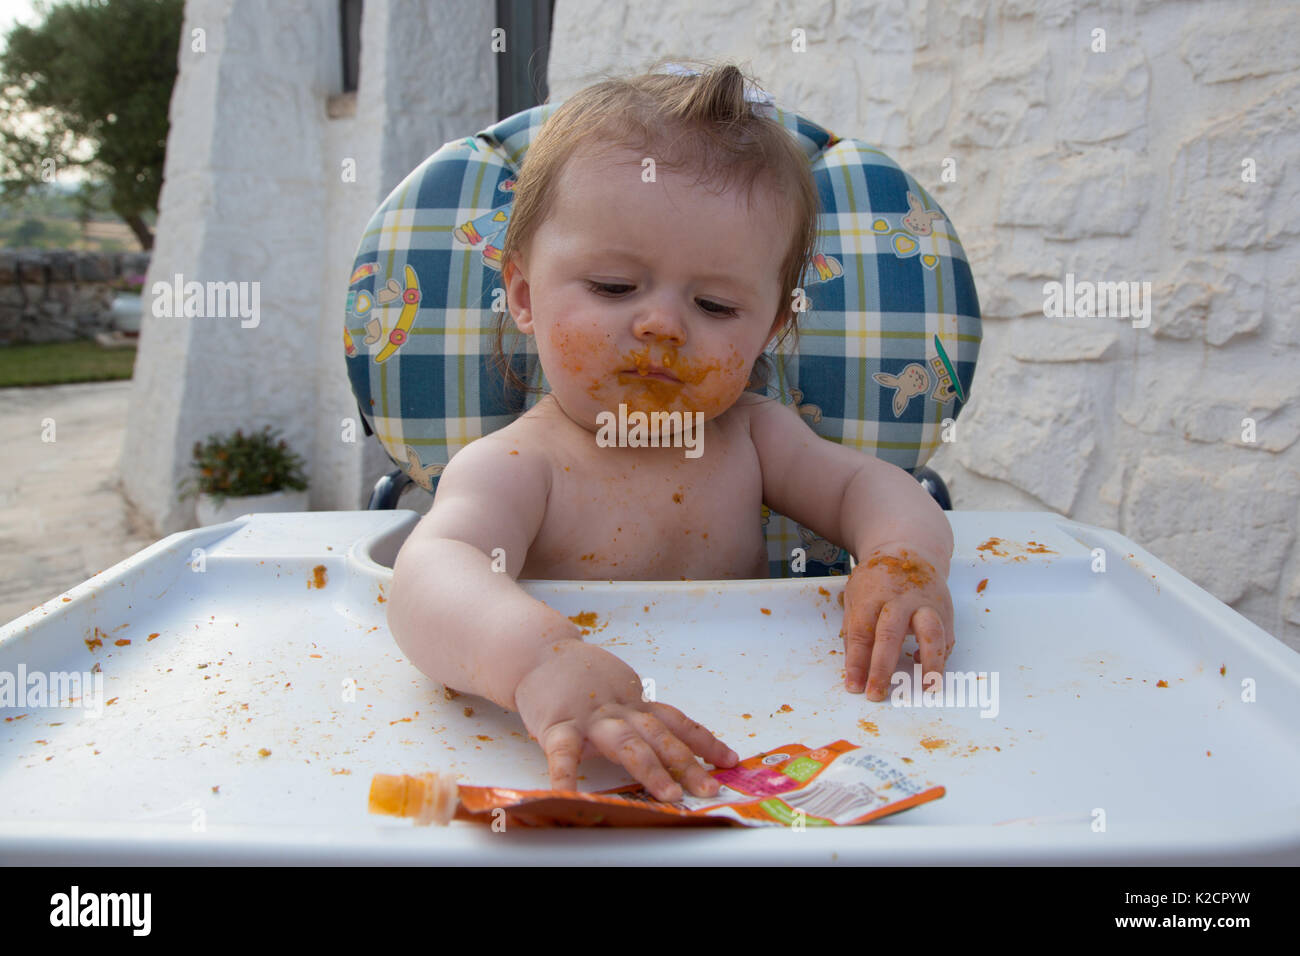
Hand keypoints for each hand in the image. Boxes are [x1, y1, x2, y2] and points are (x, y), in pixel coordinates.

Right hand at [513, 640, 738, 800]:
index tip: (730, 759)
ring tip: (669, 795)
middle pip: (660, 737)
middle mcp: (620, 710)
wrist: (540, 652)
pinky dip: (566, 774)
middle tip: (710, 787)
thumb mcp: (619, 691)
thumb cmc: (582, 678)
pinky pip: (563, 752)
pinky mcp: (558, 724)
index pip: (678, 722)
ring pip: (626, 743)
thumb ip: (639, 716)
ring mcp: (591, 717)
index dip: (705, 741)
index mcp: (636, 704)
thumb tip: (670, 743)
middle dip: (687, 763)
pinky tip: (569, 794)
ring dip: (650, 770)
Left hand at [840, 544, 954, 700]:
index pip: (861, 632)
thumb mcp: (856, 597)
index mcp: (872, 595)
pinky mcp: (946, 610)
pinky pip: (947, 637)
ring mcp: (926, 604)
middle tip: (876, 693)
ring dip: (930, 663)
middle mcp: (900, 599)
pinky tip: (926, 668)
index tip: (854, 686)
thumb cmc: (877, 580)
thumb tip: (855, 670)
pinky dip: (940, 656)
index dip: (857, 662)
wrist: (910, 549)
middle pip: (890, 634)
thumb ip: (855, 631)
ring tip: (928, 687)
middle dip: (882, 668)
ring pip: (931, 633)